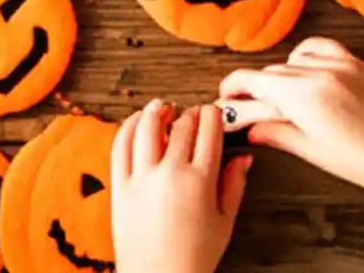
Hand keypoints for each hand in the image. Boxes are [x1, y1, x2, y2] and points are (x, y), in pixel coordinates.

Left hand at [112, 101, 249, 272]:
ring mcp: (141, 177)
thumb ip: (234, 184)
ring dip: (156, 111)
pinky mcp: (119, 184)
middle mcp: (169, 173)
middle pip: (181, 125)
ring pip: (146, 126)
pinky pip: (120, 145)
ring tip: (163, 108)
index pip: (208, 130)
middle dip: (190, 113)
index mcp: (200, 181)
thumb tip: (243, 157)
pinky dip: (128, 126)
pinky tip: (136, 121)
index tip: (213, 113)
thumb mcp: (225, 222)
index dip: (212, 114)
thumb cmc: (193, 255)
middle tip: (193, 114)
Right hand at [218, 37, 363, 197]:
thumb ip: (275, 133)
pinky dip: (306, 55)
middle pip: (270, 72)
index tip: (227, 95)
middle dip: (257, 88)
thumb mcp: (309, 149)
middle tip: (252, 105)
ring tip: (286, 97)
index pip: (252, 80)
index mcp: (302, 96)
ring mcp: (337, 65)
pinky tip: (305, 69)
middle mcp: (318, 74)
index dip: (233, 86)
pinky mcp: (354, 64)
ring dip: (282, 75)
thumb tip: (251, 129)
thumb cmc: (362, 159)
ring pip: (292, 60)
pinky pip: (319, 47)